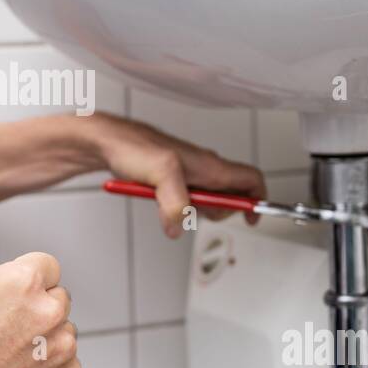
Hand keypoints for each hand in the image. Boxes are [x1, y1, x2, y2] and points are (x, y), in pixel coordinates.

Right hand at [0, 186, 80, 367]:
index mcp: (24, 281)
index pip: (45, 266)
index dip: (19, 281)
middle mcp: (50, 312)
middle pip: (56, 296)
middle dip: (33, 306)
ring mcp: (61, 350)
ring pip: (63, 330)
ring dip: (42, 337)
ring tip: (2, 353)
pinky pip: (68, 363)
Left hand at [90, 112, 266, 237]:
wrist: (110, 141)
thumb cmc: (135, 147)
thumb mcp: (160, 174)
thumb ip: (175, 201)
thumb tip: (180, 225)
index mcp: (210, 166)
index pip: (251, 179)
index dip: (257, 200)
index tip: (253, 218)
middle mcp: (203, 168)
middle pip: (231, 196)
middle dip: (220, 212)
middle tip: (199, 215)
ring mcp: (188, 174)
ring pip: (206, 199)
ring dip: (194, 211)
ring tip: (173, 207)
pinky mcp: (171, 180)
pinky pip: (184, 199)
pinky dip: (175, 208)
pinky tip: (159, 204)